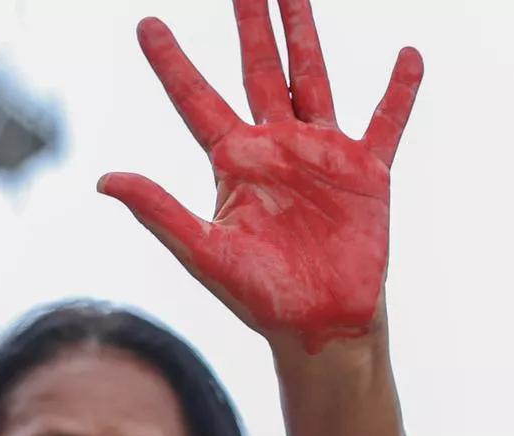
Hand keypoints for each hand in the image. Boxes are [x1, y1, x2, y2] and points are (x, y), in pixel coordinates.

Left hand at [98, 0, 422, 350]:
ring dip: (305, 33)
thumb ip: (160, 212)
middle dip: (250, 23)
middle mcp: (276, 147)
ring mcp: (323, 153)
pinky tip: (409, 54)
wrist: (320, 327)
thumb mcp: (205, 253)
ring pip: (313, 76)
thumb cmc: (260, 299)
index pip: (194, 100)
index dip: (170, 63)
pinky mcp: (367, 172)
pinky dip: (399, 91)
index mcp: (233, 163)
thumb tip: (104, 179)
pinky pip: (385, 121)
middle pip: (258, 69)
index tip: (146, 24)